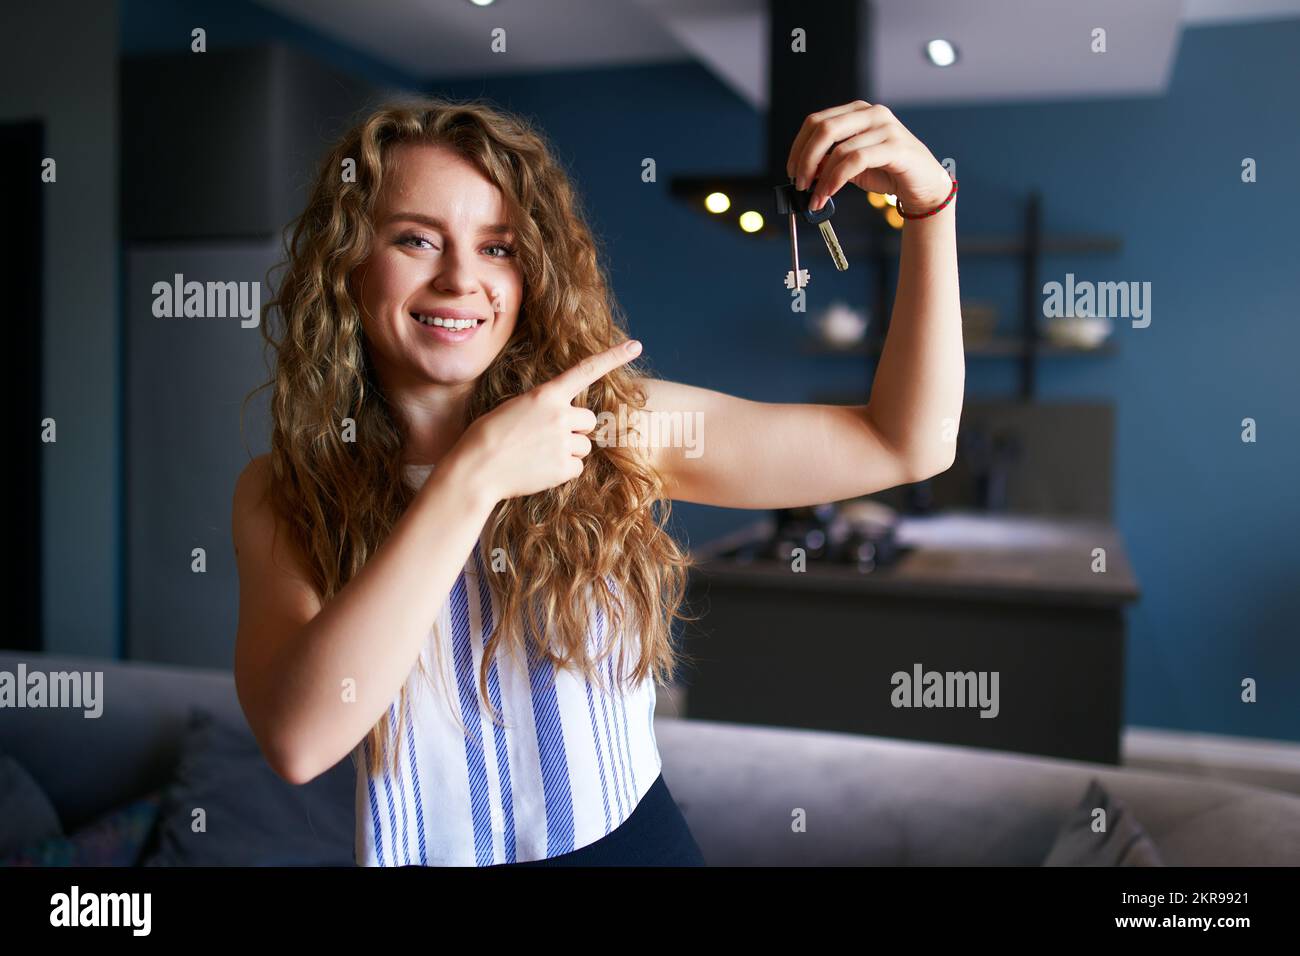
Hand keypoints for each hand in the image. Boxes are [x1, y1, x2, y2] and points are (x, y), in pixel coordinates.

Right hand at [451, 340, 642, 502]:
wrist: (477, 469)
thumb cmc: (489, 436)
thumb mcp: (516, 408)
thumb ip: (545, 408)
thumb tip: (569, 424)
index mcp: (546, 395)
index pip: (585, 371)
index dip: (612, 357)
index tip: (636, 346)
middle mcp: (560, 415)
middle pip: (589, 420)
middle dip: (576, 429)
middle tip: (547, 438)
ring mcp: (564, 442)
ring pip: (585, 445)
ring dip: (568, 450)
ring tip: (538, 454)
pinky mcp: (564, 467)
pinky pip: (577, 467)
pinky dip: (563, 470)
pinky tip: (540, 469)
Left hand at [786, 100, 952, 212]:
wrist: (923, 184)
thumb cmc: (887, 172)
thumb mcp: (851, 165)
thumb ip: (828, 162)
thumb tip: (801, 170)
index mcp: (857, 112)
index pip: (816, 121)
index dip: (798, 147)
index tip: (791, 171)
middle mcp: (871, 113)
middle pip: (823, 129)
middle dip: (805, 159)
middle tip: (798, 184)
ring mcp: (885, 127)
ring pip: (839, 148)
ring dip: (820, 179)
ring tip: (815, 199)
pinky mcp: (895, 146)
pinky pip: (855, 161)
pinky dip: (836, 180)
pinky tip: (829, 194)